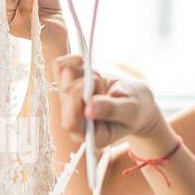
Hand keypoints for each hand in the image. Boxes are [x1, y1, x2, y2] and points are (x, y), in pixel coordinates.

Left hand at [53, 54, 167, 151]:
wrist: (134, 102)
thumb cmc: (135, 111)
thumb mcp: (130, 111)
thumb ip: (111, 111)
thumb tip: (89, 110)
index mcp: (91, 134)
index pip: (71, 122)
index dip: (77, 101)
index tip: (95, 84)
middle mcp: (75, 120)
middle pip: (66, 95)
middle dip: (87, 82)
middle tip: (102, 84)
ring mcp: (69, 103)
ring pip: (64, 77)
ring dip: (84, 72)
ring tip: (100, 81)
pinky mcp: (68, 87)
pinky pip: (60, 67)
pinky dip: (75, 60)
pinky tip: (88, 68)